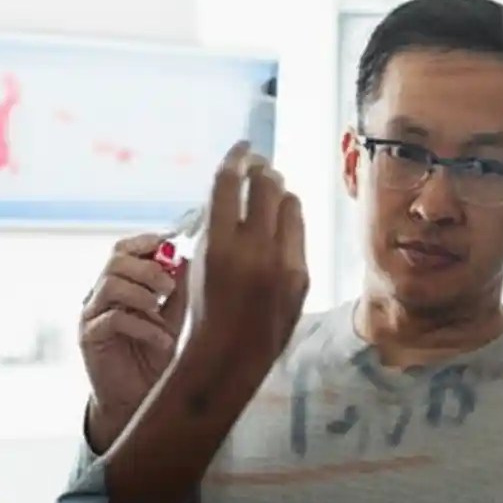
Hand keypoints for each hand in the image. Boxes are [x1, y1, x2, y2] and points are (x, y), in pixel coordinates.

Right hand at [79, 232, 187, 452]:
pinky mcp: (89, 337)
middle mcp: (102, 294)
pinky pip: (112, 319)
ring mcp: (92, 314)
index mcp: (121, 282)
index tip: (172, 251)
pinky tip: (161, 339)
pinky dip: (141, 326)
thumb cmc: (154, 355)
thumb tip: (184, 257)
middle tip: (168, 287)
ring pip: (110, 284)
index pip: (125, 249)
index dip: (146, 243)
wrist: (139, 397)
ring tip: (160, 310)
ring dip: (141, 293)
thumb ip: (177, 289)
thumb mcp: (173, 317)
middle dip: (147, 268)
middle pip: (116, 260)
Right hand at [190, 140, 309, 373]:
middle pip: (265, 184)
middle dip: (262, 170)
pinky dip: (288, 225)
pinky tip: (280, 227)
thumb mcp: (200, 260)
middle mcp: (253, 249)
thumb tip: (237, 185)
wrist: (230, 356)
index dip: (236, 157)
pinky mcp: (301, 276)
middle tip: (258, 166)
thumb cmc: (206, 308)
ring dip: (279, 193)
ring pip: (289, 203)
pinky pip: (298, 234)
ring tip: (270, 194)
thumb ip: (218, 224)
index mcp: (219, 243)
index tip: (242, 147)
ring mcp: (282, 263)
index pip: (230, 181)